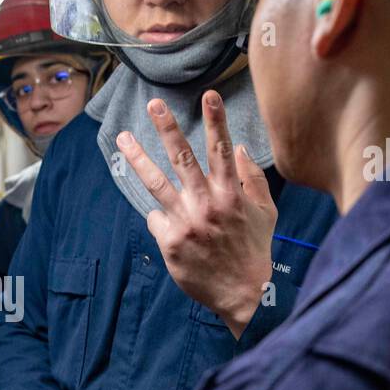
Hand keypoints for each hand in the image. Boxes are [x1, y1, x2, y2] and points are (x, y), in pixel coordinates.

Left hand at [118, 91, 277, 337]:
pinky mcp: (170, 243)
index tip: (209, 94)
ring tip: (123, 139)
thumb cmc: (254, 250)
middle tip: (153, 105)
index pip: (222, 150)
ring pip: (157, 183)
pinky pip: (156, 219)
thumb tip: (239, 148)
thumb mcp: (266, 213)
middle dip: (167, 128)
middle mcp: (207, 204)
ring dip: (138, 158)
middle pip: (182, 158)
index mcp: (231, 194)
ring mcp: (186, 223)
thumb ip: (253, 179)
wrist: (243, 295)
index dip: (216, 120)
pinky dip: (159, 217)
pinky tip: (168, 224)